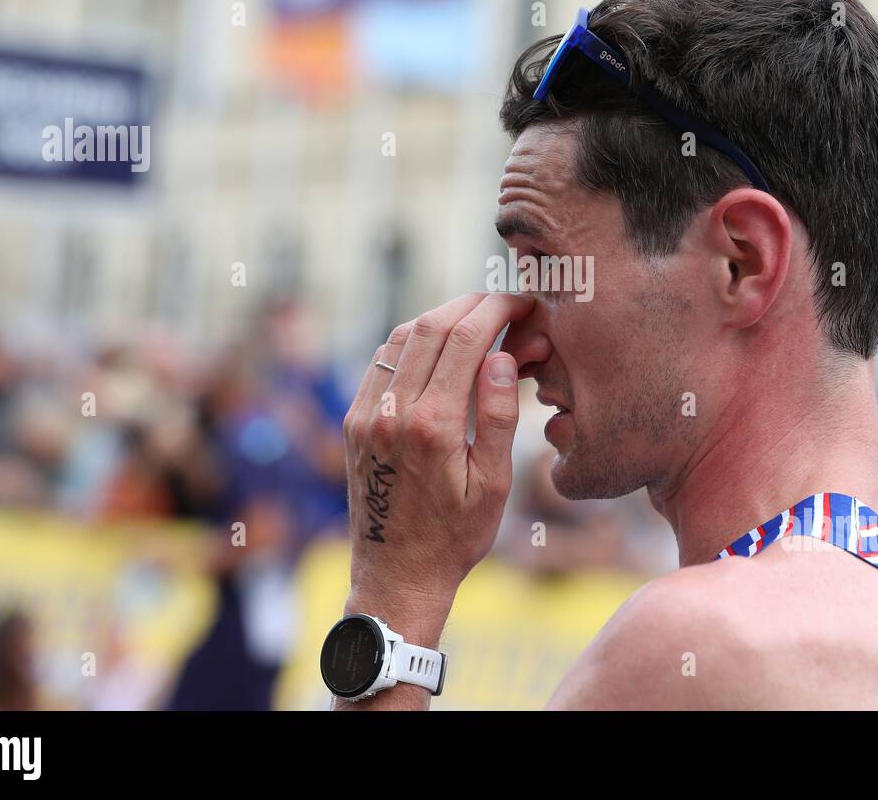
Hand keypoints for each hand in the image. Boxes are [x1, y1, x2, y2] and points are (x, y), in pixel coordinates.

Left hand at [341, 292, 535, 633]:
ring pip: (402, 337)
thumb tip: (503, 356)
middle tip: (505, 303)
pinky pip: (381, 362)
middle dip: (472, 304)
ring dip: (440, 318)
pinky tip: (438, 348)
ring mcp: (366, 414)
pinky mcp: (354, 422)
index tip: (524, 301)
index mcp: (433, 425)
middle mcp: (392, 411)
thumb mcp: (494, 484)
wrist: (397, 576)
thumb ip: (499, 415)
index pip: (467, 339)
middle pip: (433, 326)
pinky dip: (411, 341)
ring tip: (477, 320)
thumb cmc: (456, 537)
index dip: (499, 309)